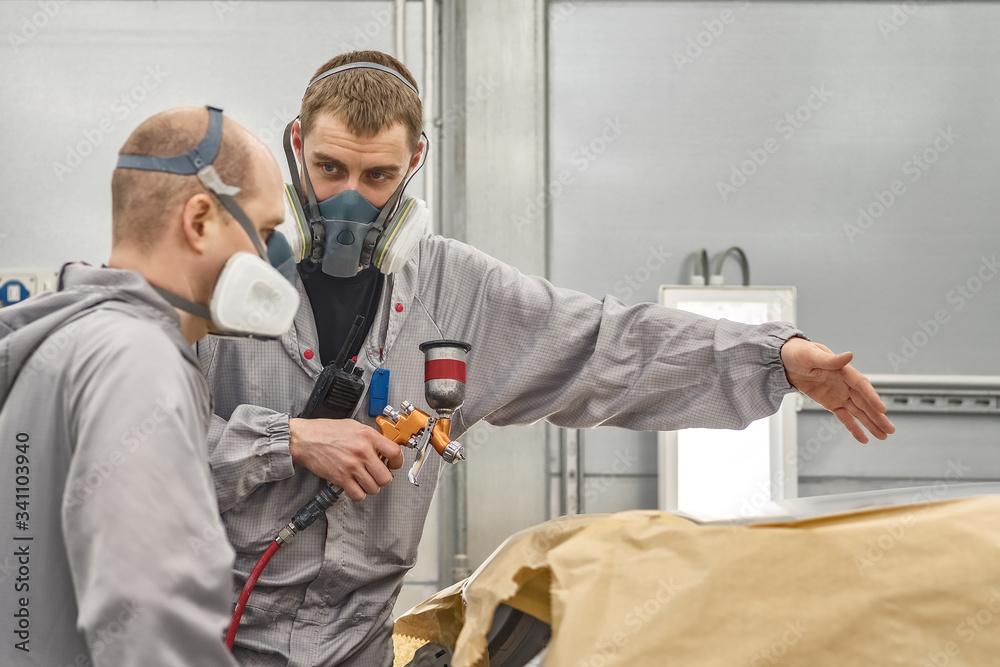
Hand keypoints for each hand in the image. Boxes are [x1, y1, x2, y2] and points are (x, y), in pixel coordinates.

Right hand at [288, 418, 403, 500]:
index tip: (393, 464)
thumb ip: (371, 437)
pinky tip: (355, 486)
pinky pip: (358, 495)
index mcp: (368, 436)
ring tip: (365, 480)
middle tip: (378, 474)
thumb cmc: (326, 431)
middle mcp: (362, 452)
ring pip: (374, 488)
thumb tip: (384, 447)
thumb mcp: (354, 426)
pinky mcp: (341, 478)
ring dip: (371, 486)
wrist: (306, 439)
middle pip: (386, 476)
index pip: (395, 453)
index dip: (398, 462)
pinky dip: (358, 494)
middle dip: (383, 478)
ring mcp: (352, 466)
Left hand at [780, 337, 895, 443]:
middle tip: (890, 429)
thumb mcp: (811, 355)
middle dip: (877, 416)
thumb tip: (849, 355)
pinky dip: (853, 427)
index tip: (882, 409)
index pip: (861, 385)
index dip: (872, 397)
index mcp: (843, 370)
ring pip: (858, 412)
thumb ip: (830, 360)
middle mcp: (845, 383)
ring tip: (884, 436)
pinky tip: (864, 438)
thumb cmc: (798, 353)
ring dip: (871, 424)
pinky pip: (844, 417)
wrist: (785, 360)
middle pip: (864, 402)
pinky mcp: (831, 403)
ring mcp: (839, 394)